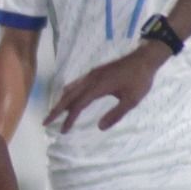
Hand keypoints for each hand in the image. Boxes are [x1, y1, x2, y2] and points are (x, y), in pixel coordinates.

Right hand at [47, 44, 162, 132]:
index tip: (63, 130)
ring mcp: (92, 74)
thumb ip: (116, 114)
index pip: (79, 104)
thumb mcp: (131, 100)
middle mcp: (91, 79)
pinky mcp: (95, 72)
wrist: (144, 59)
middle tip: (46, 122)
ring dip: (61, 101)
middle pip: (69, 96)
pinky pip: (76, 83)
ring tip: (54, 113)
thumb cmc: (140, 80)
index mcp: (98, 86)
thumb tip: (100, 127)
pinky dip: (69, 93)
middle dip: (56, 110)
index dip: (69, 118)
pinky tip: (68, 98)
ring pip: (71, 88)